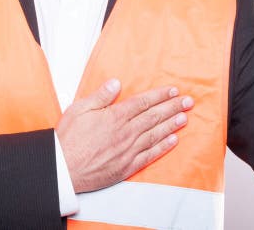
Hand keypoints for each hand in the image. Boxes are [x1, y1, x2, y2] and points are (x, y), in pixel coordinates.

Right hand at [56, 79, 192, 192]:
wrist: (64, 169)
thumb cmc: (69, 139)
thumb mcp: (79, 109)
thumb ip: (100, 96)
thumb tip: (116, 83)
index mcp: (114, 116)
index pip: (143, 102)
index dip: (160, 95)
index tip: (173, 90)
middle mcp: (125, 132)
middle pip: (154, 117)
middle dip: (173, 107)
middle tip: (189, 101)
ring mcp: (128, 150)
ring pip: (155, 134)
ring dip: (172, 124)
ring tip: (185, 117)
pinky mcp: (127, 166)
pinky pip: (150, 155)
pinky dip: (163, 147)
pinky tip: (173, 140)